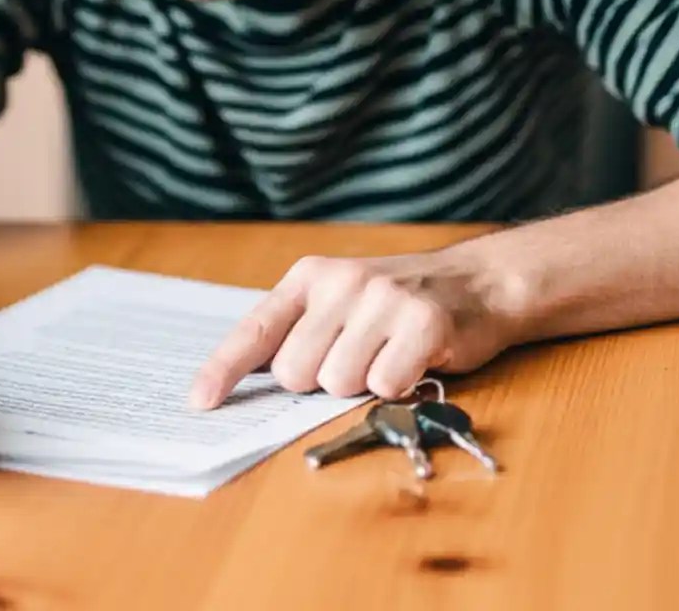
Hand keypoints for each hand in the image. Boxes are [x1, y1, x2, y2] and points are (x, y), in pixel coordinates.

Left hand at [190, 254, 524, 408]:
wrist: (478, 282)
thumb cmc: (398, 304)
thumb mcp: (339, 302)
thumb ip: (297, 333)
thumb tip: (249, 382)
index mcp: (309, 277)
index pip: (254, 330)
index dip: (223, 369)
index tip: (200, 401)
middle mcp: (340, 282)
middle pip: (295, 372)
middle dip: (320, 381)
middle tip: (356, 357)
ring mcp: (382, 299)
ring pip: (338, 383)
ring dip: (362, 384)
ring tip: (387, 354)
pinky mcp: (423, 322)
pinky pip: (385, 387)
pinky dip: (398, 387)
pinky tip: (414, 360)